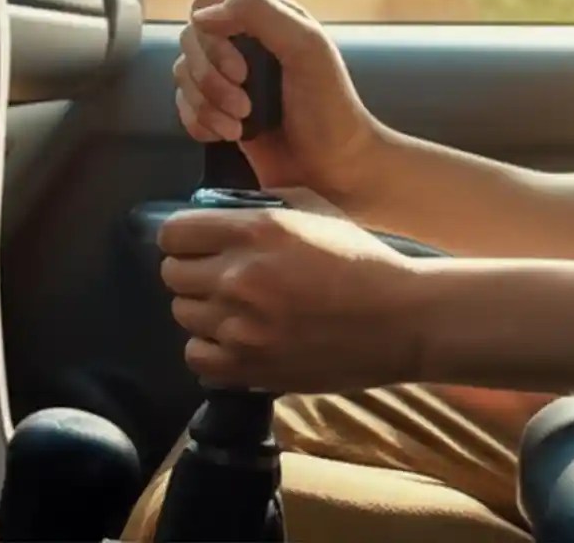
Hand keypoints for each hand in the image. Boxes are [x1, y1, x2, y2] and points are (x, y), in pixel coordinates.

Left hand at [157, 204, 420, 392]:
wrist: (401, 320)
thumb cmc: (361, 260)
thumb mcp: (314, 209)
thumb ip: (259, 206)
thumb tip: (215, 212)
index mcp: (255, 230)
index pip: (174, 232)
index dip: (185, 238)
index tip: (200, 245)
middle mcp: (239, 276)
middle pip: (172, 274)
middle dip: (193, 272)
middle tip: (221, 278)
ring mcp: (241, 326)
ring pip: (182, 314)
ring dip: (204, 310)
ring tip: (237, 310)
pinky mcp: (249, 367)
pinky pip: (196, 356)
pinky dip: (210, 349)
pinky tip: (236, 340)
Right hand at [173, 0, 385, 201]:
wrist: (332, 168)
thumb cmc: (328, 107)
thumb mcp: (306, 48)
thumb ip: (259, 14)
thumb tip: (201, 16)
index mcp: (265, 19)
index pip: (207, 3)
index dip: (210, 34)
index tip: (238, 68)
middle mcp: (243, 44)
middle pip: (189, 41)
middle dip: (210, 78)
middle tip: (245, 105)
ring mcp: (228, 80)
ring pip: (183, 76)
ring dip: (207, 105)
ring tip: (241, 125)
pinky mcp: (219, 112)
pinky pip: (184, 108)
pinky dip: (201, 124)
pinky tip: (230, 135)